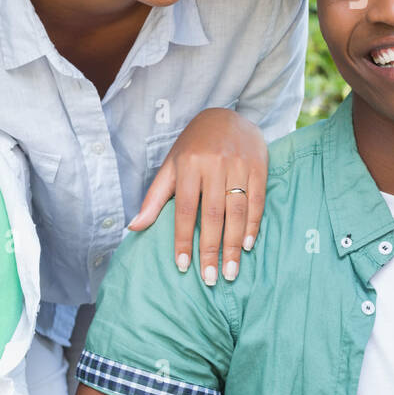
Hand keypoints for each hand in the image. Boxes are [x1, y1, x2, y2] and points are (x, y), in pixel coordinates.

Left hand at [127, 108, 267, 285]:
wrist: (227, 115)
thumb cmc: (194, 147)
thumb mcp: (171, 166)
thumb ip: (154, 198)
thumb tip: (134, 227)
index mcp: (188, 165)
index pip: (184, 209)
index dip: (184, 239)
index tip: (184, 267)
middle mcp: (214, 164)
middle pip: (213, 214)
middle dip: (211, 249)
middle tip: (211, 279)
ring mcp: (239, 164)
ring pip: (237, 210)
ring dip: (234, 244)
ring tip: (231, 270)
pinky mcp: (259, 165)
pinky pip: (257, 200)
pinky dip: (253, 225)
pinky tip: (248, 245)